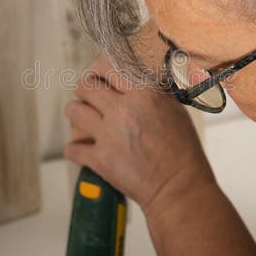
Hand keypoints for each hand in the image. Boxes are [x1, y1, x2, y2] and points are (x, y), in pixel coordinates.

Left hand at [63, 54, 215, 217]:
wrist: (178, 188)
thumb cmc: (183, 151)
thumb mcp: (175, 110)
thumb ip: (153, 90)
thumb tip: (139, 75)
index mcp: (144, 95)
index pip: (108, 66)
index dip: (99, 68)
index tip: (99, 73)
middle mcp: (122, 110)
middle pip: (85, 86)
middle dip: (86, 89)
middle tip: (92, 96)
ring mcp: (108, 135)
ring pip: (73, 110)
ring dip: (77, 113)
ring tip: (86, 119)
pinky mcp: (99, 159)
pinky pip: (72, 147)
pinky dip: (75, 149)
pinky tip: (84, 149)